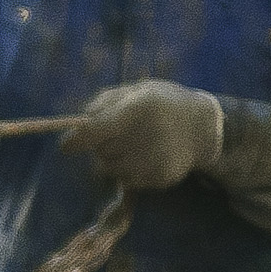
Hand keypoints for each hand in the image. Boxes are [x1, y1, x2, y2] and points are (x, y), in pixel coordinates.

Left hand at [65, 81, 221, 194]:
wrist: (204, 127)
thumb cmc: (163, 104)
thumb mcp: (137, 90)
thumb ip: (105, 102)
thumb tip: (77, 123)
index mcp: (140, 107)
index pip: (95, 130)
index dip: (76, 140)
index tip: (65, 146)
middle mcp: (148, 135)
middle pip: (101, 152)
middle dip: (101, 146)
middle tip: (118, 135)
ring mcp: (156, 160)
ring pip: (111, 169)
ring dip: (113, 160)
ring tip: (132, 146)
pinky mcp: (161, 178)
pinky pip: (128, 181)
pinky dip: (129, 172)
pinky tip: (145, 158)